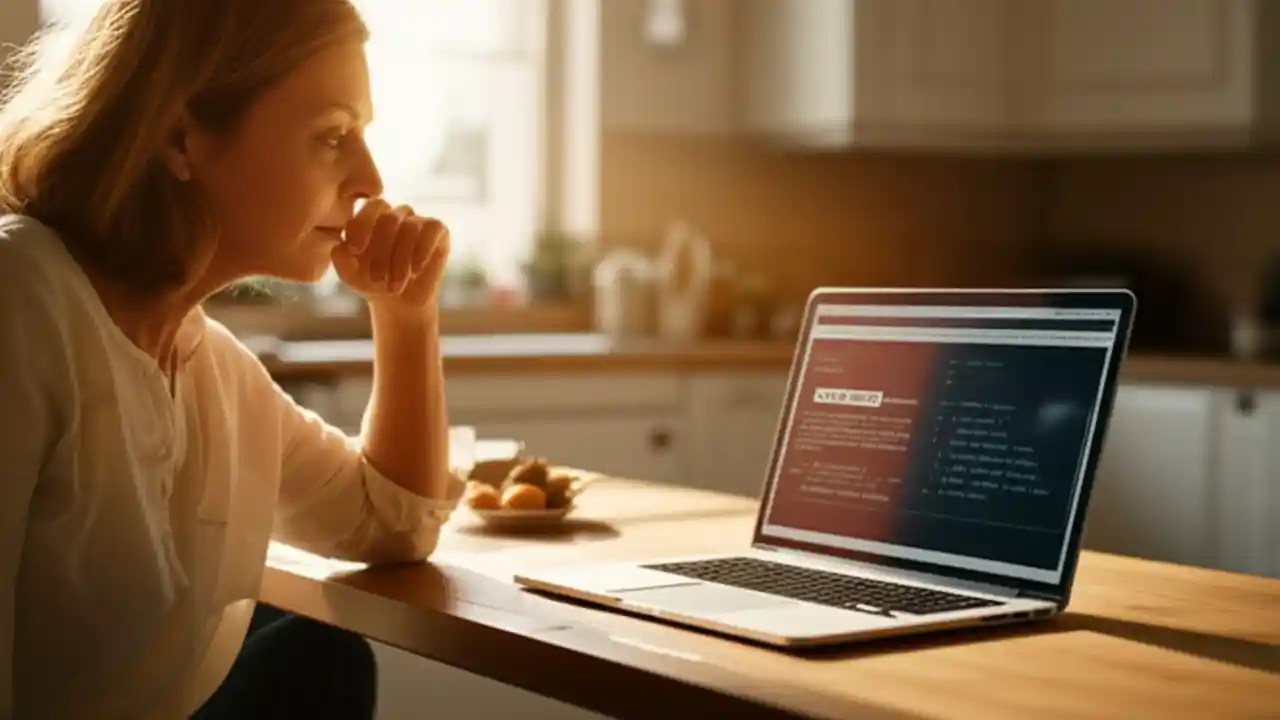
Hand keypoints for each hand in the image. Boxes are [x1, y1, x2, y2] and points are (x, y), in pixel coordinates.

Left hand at [331, 199, 450, 311]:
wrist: (400, 303)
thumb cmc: (372, 284)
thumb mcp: (351, 276)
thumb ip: (341, 261)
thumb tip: (339, 247)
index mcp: (372, 217)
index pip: (369, 208)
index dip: (362, 226)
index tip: (356, 251)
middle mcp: (395, 214)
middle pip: (389, 219)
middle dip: (381, 251)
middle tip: (377, 279)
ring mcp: (418, 221)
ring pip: (409, 228)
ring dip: (400, 261)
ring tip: (395, 286)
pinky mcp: (438, 231)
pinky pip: (431, 230)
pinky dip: (422, 251)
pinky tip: (415, 271)